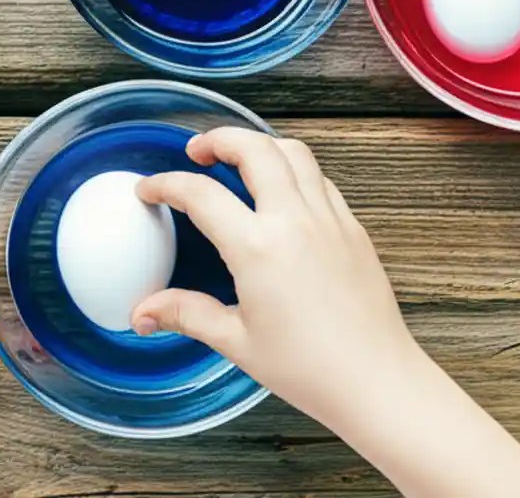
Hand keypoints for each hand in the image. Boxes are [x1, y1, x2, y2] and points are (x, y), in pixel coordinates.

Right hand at [131, 127, 417, 421]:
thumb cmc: (310, 367)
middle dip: (220, 138)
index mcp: (258, 248)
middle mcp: (295, 222)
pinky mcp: (353, 229)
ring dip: (262, 146)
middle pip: (255, 148)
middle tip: (198, 151)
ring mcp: (330, 220)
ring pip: (295, 153)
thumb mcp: (236, 341)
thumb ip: (186, 315)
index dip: (166, 186)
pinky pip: (321, 180)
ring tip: (240, 159)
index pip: (201, 195)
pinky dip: (296, 171)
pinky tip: (282, 193)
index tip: (149, 190)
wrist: (375, 381)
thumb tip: (144, 312)